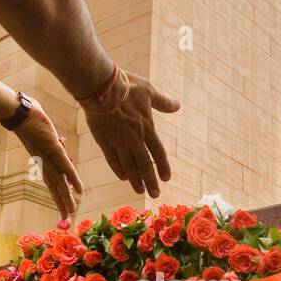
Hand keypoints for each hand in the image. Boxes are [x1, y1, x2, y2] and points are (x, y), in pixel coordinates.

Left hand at [12, 101, 82, 218]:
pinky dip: (74, 179)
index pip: (52, 180)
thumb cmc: (26, 113)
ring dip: (67, 198)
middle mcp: (46, 161)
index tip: (61, 206)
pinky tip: (79, 190)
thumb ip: (44, 129)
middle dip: (61, 202)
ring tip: (70, 213)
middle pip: (55, 186)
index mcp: (43, 158)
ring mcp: (49, 157)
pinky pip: (66, 167)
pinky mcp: (53, 150)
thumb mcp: (39, 125)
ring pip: (60, 182)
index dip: (58, 194)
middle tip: (65, 218)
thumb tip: (45, 126)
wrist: (18, 110)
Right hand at [82, 69, 179, 196]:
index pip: (158, 152)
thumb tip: (178, 105)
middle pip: (145, 165)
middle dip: (151, 181)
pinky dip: (119, 170)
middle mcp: (135, 139)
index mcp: (147, 128)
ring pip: (129, 166)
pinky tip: (123, 178)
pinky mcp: (104, 141)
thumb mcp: (149, 91)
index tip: (166, 179)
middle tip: (155, 194)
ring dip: (136, 180)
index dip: (163, 167)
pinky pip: (113, 160)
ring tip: (140, 191)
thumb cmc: (127, 86)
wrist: (102, 87)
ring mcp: (119, 142)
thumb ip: (163, 103)